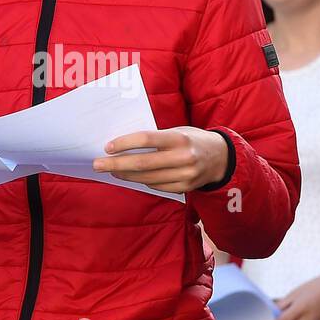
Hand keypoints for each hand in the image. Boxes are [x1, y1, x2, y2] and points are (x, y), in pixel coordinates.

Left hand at [91, 127, 228, 193]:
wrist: (221, 157)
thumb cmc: (192, 140)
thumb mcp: (177, 131)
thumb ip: (156, 138)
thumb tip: (123, 145)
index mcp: (179, 138)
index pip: (146, 139)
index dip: (124, 143)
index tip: (107, 147)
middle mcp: (183, 157)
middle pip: (143, 163)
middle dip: (116, 164)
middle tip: (98, 164)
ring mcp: (185, 175)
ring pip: (147, 178)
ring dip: (126, 175)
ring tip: (111, 171)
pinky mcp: (185, 188)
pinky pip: (157, 186)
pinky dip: (143, 181)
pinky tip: (133, 177)